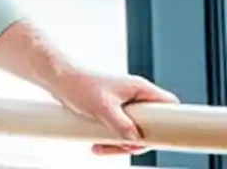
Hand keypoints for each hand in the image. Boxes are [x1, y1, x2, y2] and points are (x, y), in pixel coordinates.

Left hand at [46, 69, 178, 155]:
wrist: (55, 79)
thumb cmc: (79, 85)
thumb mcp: (102, 108)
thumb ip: (121, 125)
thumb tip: (135, 141)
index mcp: (139, 89)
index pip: (169, 104)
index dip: (172, 122)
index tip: (161, 139)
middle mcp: (134, 96)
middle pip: (150, 125)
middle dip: (136, 141)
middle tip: (121, 148)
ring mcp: (123, 105)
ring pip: (132, 131)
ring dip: (119, 144)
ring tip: (100, 149)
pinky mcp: (111, 112)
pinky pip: (118, 130)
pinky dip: (110, 140)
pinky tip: (96, 146)